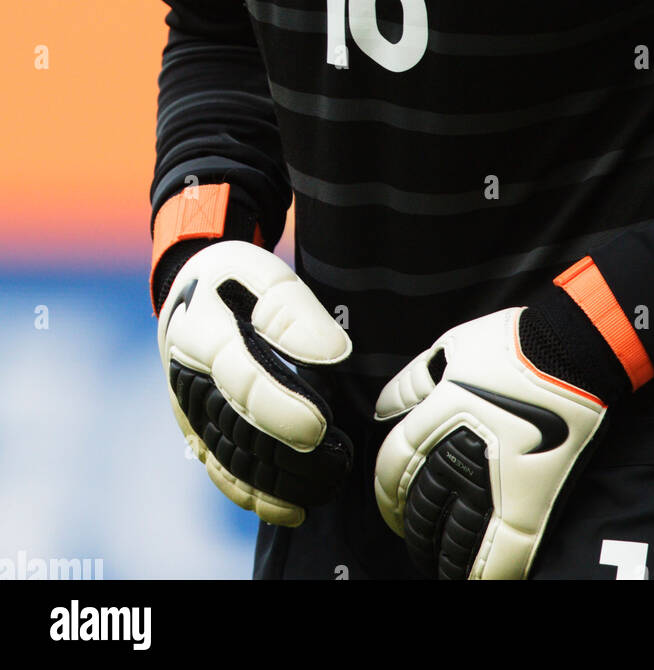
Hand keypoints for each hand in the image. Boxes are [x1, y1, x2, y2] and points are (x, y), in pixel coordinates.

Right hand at [158, 239, 351, 525]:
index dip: (281, 409)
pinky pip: (219, 466)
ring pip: (228, 458)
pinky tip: (288, 507)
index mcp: (205, 333)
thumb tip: (333, 354)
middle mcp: (189, 379)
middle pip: (237, 430)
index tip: (320, 428)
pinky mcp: (194, 427)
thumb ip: (296, 314)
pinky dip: (251, 492)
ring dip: (273, 482)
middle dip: (286, 456)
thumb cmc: (237, 278)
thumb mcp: (267, 275)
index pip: (243, 380)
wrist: (190, 285)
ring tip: (322, 490)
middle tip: (336, 467)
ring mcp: (189, 408)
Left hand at [373, 306, 606, 578]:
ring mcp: (497, 486)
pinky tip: (472, 579)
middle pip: (419, 510)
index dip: (386, 492)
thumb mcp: (451, 347)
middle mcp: (459, 457)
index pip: (393, 470)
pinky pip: (502, 559)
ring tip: (438, 560)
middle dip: (411, 526)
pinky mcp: (533, 503)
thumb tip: (384, 409)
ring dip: (439, 555)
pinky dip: (484, 576)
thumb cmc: (512, 344)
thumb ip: (413, 381)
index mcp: (434, 419)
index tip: (392, 501)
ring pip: (453, 541)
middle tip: (414, 532)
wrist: (572, 352)